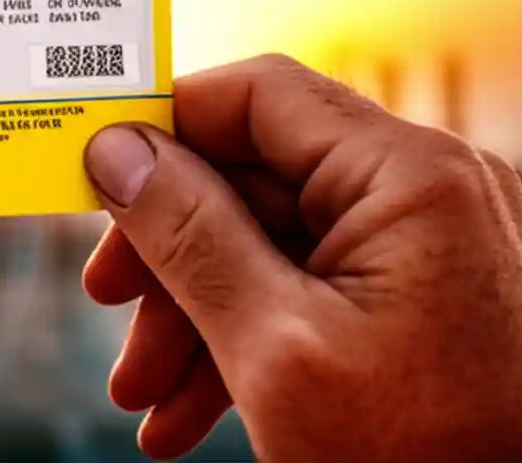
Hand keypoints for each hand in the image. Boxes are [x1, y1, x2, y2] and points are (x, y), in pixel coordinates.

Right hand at [82, 55, 521, 461]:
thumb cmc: (424, 460)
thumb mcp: (276, 347)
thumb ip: (190, 235)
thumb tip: (117, 150)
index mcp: (409, 174)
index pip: (259, 95)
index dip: (165, 124)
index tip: (91, 171)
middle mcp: (428, 190)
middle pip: (257, 180)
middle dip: (173, 255)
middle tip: (107, 309)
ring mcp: (430, 246)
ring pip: (276, 246)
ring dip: (199, 314)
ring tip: (143, 399)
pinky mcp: (424, 299)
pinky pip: (316, 291)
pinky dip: (252, 340)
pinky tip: (191, 412)